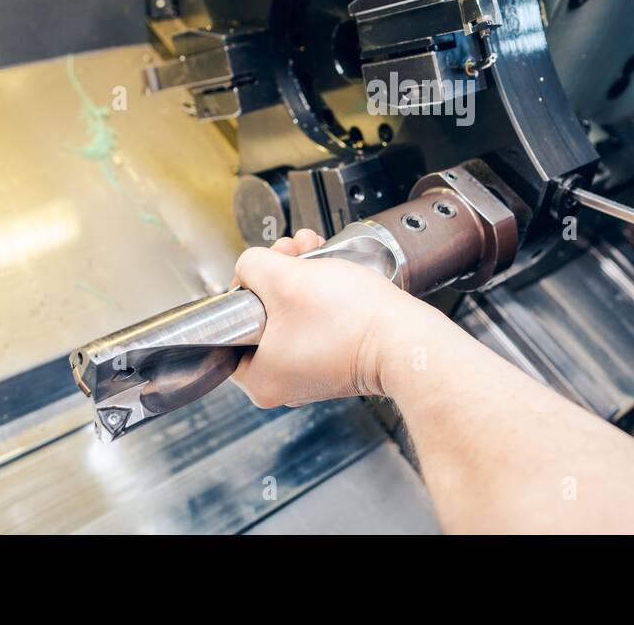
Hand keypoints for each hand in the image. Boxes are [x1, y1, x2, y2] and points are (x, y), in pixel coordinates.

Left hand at [229, 228, 438, 407]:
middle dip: (277, 272)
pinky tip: (328, 267)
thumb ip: (251, 265)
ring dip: (299, 275)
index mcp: (258, 379)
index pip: (227, 326)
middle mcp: (281, 382)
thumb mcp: (284, 278)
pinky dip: (317, 292)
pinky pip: (312, 320)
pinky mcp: (333, 359)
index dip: (242, 286)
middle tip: (291, 252)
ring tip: (313, 252)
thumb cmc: (352, 321)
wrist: (406, 336)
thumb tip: (249, 266)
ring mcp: (309, 371)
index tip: (261, 268)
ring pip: (288, 311)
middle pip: (261, 313)